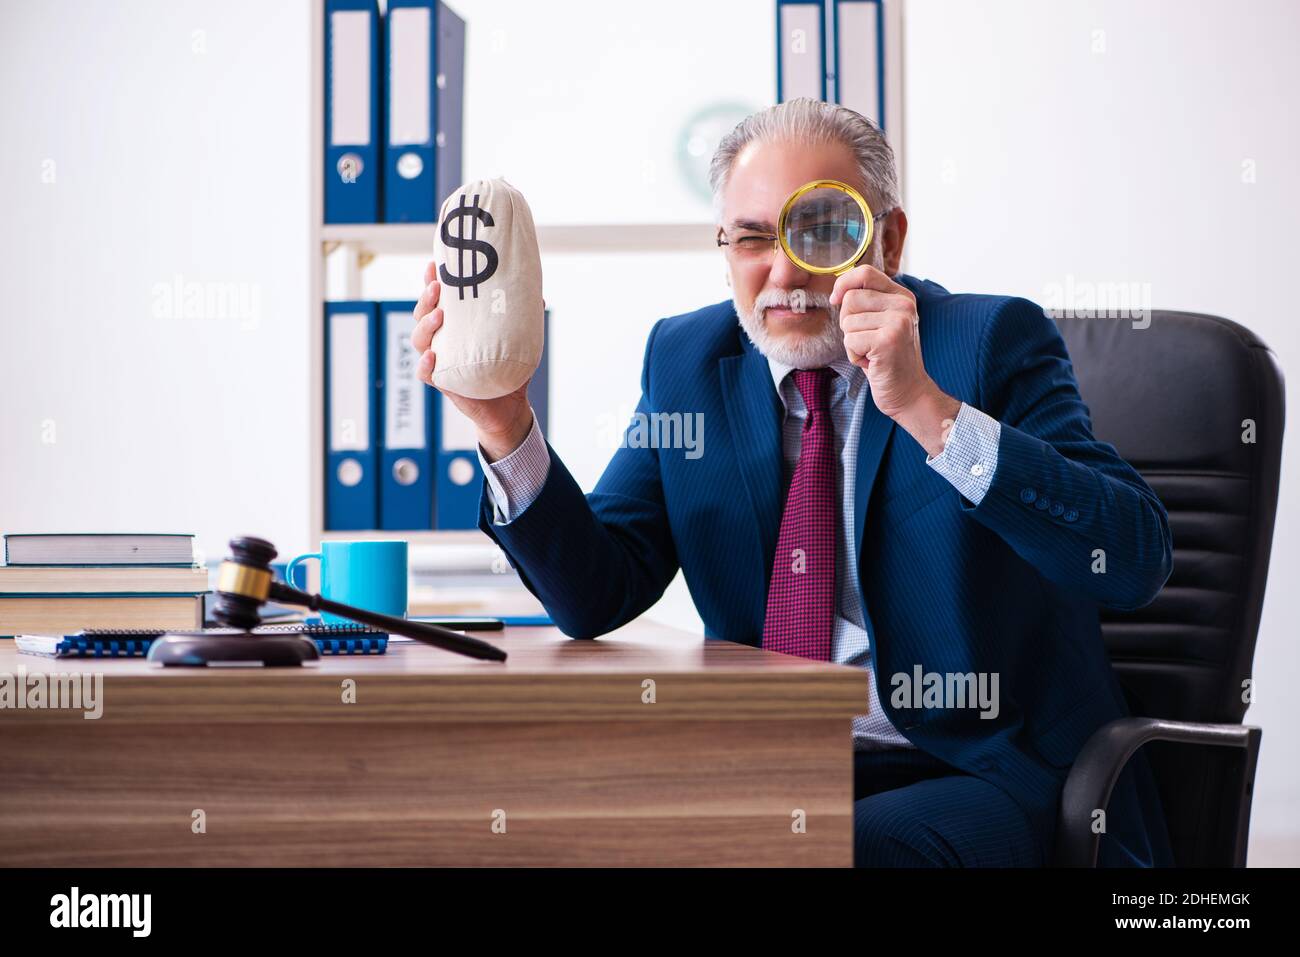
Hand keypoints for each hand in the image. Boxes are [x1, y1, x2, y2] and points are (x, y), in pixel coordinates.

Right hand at [411, 260, 534, 460]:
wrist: (509, 406)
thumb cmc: (509, 369)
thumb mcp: (518, 342)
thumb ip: (525, 321)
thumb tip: (539, 297)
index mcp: (457, 326)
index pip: (438, 300)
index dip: (432, 282)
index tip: (435, 265)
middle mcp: (443, 340)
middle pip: (423, 315)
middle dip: (426, 298)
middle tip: (437, 286)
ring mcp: (441, 361)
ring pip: (420, 340)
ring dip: (425, 325)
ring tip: (439, 315)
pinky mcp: (443, 383)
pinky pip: (426, 374)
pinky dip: (425, 365)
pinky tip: (433, 355)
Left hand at [830, 265, 959, 455]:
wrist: (908, 393)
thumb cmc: (887, 359)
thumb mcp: (881, 324)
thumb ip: (868, 303)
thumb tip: (838, 290)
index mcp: (902, 296)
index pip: (865, 272)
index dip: (843, 283)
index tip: (835, 299)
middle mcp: (904, 305)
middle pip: (850, 299)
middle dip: (848, 324)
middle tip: (867, 342)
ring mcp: (898, 321)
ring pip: (847, 322)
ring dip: (852, 343)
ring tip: (871, 353)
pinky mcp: (888, 340)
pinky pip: (849, 340)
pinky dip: (854, 356)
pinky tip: (872, 363)